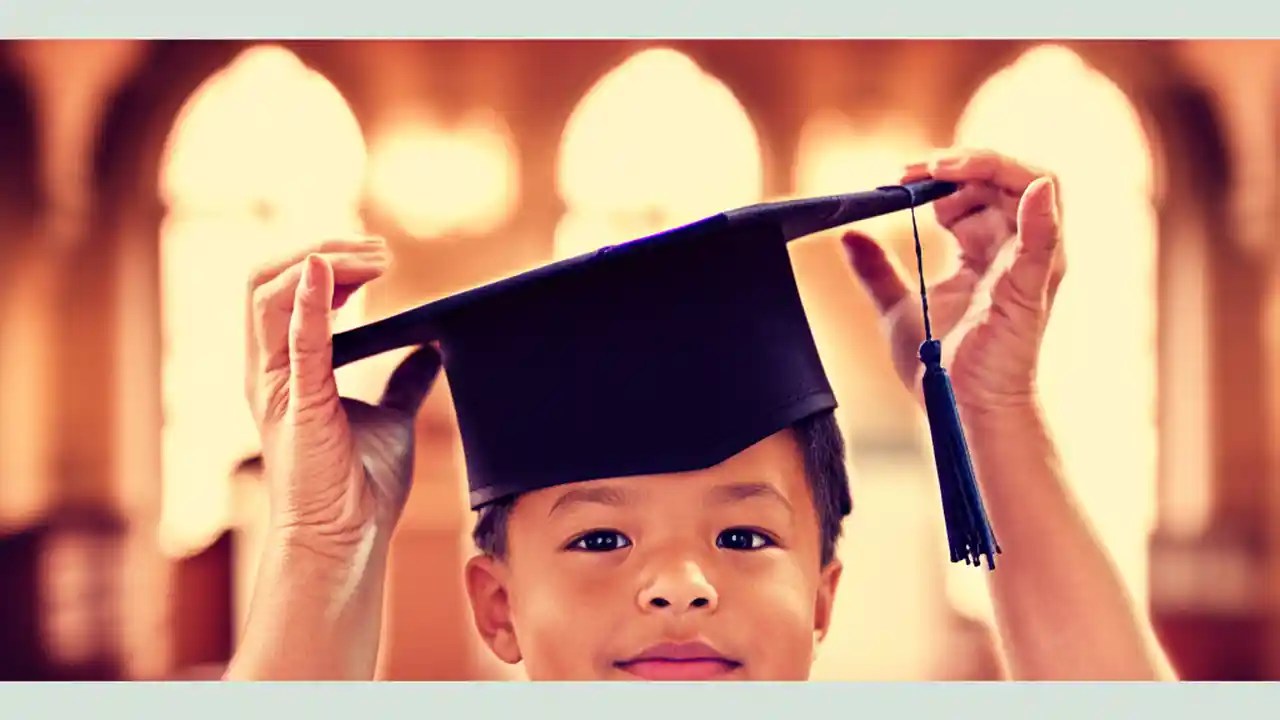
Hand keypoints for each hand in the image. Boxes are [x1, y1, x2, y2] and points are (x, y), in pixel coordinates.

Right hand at [244, 237, 441, 553]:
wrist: (347, 541)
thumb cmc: (358, 489)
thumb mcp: (391, 417)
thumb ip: (401, 381)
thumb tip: (430, 350)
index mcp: (287, 369)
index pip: (286, 291)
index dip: (328, 264)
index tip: (378, 259)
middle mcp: (270, 370)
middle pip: (270, 281)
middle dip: (324, 252)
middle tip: (379, 251)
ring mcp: (276, 385)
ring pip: (268, 294)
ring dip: (322, 263)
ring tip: (373, 259)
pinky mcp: (295, 403)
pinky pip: (293, 339)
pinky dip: (307, 298)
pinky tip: (327, 270)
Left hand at [843, 149, 1065, 411]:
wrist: (957, 409)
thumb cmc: (940, 367)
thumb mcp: (896, 307)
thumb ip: (877, 271)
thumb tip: (849, 235)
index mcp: (987, 249)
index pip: (977, 188)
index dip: (940, 174)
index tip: (899, 177)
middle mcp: (1016, 249)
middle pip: (1003, 177)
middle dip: (958, 163)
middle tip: (911, 171)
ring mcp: (1031, 263)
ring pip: (1032, 185)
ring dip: (986, 167)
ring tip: (941, 170)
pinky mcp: (1034, 286)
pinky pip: (1048, 240)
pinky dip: (1044, 210)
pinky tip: (1034, 191)